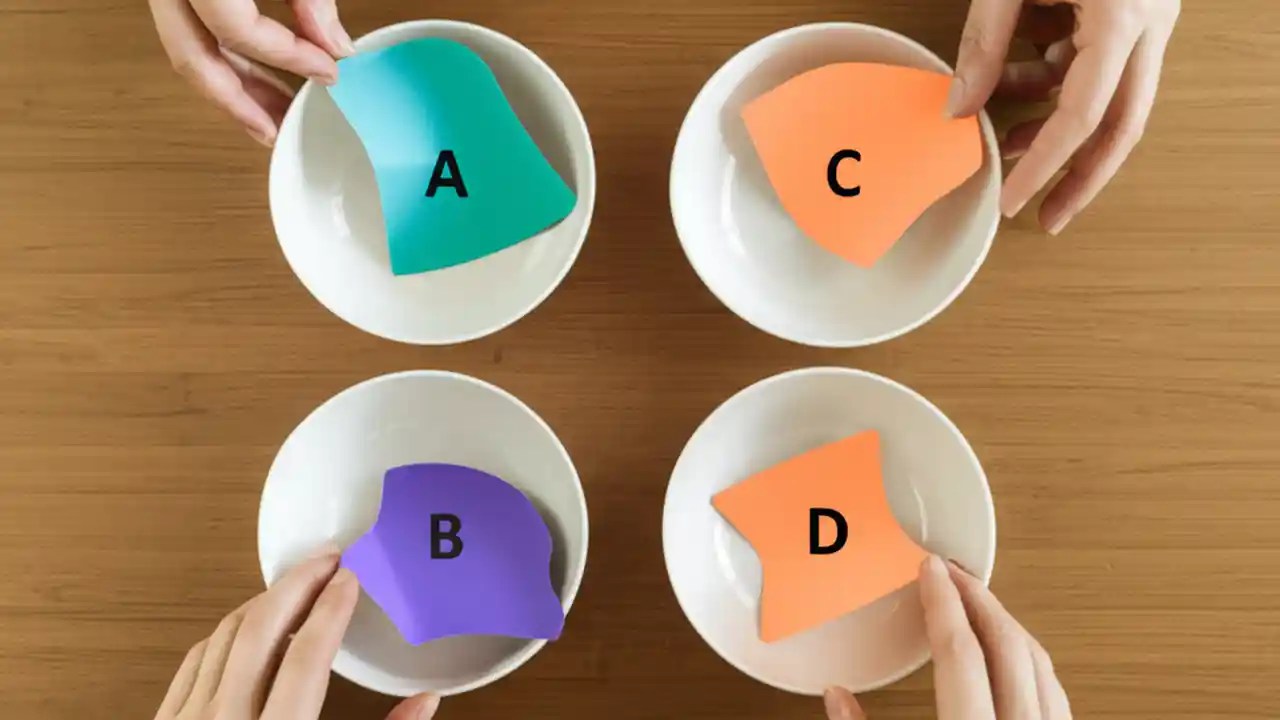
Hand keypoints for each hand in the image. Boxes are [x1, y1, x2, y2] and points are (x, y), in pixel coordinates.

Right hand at [148, 0, 354, 146]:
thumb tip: (336, 46)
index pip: (237, 29)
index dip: (287, 56)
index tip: (328, 73)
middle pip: (192, 58)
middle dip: (240, 103)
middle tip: (280, 131)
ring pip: (189, 51)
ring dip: (235, 88)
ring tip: (278, 116)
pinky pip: (192, 34)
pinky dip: (226, 61)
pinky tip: (261, 83)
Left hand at [154, 550, 439, 719]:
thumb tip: (426, 703)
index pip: (306, 655)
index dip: (332, 608)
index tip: (351, 578)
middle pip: (260, 630)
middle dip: (296, 584)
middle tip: (328, 559)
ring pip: (224, 636)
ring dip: (262, 602)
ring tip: (296, 585)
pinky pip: (195, 660)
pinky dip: (226, 632)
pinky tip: (248, 627)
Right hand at [823, 556, 1070, 719]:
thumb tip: (836, 697)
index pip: (961, 653)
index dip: (943, 604)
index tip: (930, 568)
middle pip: (1008, 646)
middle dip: (978, 600)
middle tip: (952, 573)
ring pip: (1041, 664)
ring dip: (1009, 626)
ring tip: (978, 603)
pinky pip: (1056, 691)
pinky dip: (1032, 660)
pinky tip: (1012, 653)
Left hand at [947, 0, 1179, 233]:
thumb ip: (985, 41)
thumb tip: (960, 108)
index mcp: (1121, 17)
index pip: (1082, 116)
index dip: (1044, 166)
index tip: (1012, 203)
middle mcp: (1149, 22)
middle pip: (1122, 123)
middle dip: (1081, 176)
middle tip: (1048, 219)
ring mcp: (1148, 16)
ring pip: (1109, 96)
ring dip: (1054, 122)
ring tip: (1006, 140)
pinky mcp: (1133, 8)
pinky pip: (1097, 64)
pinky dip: (1054, 81)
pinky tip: (1011, 80)